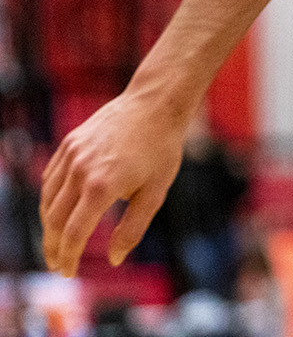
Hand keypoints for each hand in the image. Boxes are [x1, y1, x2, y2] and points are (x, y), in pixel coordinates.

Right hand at [41, 92, 188, 275]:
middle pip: (54, 220)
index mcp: (102, 186)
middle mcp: (80, 171)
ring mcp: (71, 154)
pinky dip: (50, 199)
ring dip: (49, 225)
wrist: (156, 103)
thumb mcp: (156, 192)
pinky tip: (59, 210)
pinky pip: (51, 178)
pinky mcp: (69, 143)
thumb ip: (133, 228)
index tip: (68, 273)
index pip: (74, 234)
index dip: (68, 257)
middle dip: (53, 247)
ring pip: (48, 200)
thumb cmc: (161, 148)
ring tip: (58, 242)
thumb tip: (114, 259)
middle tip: (58, 265)